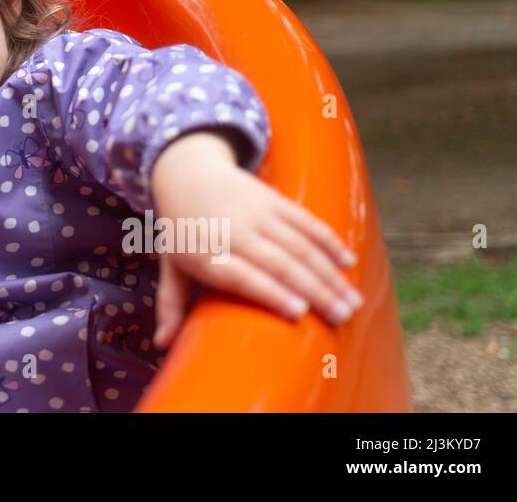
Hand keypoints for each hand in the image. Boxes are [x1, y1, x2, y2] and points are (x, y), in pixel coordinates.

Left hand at [147, 132, 361, 349]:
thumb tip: (163, 344)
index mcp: (207, 253)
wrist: (187, 172)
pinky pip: (305, 220)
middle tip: (341, 318)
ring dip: (329, 273)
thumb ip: (171, 305)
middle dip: (314, 290)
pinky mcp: (273, 200)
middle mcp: (233, 232)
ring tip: (353, 302)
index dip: (270, 291)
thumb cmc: (182, 230)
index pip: (241, 274)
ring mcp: (256, 213)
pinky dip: (328, 241)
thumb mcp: (170, 265)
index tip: (299, 312)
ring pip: (299, 245)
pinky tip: (349, 262)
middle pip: (278, 263)